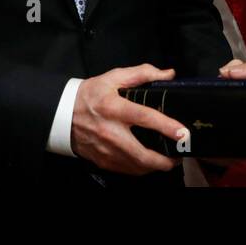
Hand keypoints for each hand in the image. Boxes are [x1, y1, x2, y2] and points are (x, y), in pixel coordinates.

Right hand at [70, 64, 187, 174]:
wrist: (62, 114)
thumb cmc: (90, 94)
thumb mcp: (113, 78)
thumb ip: (142, 74)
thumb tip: (168, 74)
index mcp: (114, 108)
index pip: (144, 118)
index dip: (166, 126)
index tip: (182, 132)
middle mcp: (110, 132)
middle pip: (143, 155)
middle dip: (166, 160)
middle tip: (180, 154)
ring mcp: (106, 150)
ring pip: (138, 167)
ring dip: (157, 166)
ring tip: (168, 158)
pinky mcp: (103, 161)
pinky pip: (128, 171)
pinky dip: (142, 168)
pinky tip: (149, 161)